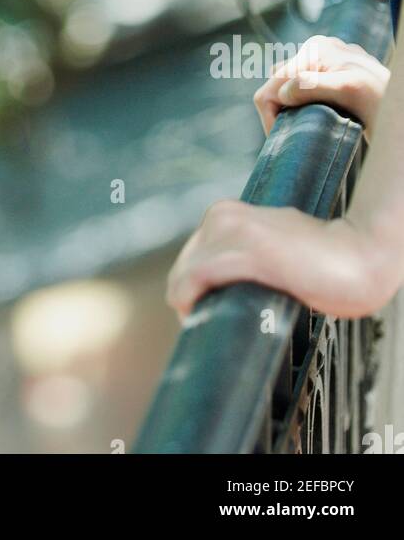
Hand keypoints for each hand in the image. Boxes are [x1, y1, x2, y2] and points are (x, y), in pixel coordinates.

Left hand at [165, 199, 395, 322]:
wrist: (357, 255)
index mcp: (225, 214)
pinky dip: (192, 302)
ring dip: (194, 306)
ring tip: (219, 325)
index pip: (189, 260)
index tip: (213, 313)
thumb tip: (217, 290)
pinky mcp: (244, 249)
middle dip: (194, 300)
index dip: (195, 292)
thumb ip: (240, 259)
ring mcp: (231, 230)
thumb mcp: (267, 248)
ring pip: (183, 277)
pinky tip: (208, 318)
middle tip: (218, 324)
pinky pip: (194, 279)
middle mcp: (221, 216)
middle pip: (182, 270)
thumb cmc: (319, 261)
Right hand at [252, 33, 389, 143]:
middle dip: (280, 109)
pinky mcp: (330, 78)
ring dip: (290, 109)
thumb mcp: (347, 90)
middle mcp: (317, 52)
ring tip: (307, 126)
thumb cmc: (381, 100)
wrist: (402, 112)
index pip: (274, 82)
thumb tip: (281, 94)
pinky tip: (314, 120)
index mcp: (315, 49)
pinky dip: (301, 108)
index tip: (282, 138)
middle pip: (278, 83)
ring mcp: (324, 65)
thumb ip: (311, 86)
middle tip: (295, 133)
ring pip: (288, 88)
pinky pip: (302, 92)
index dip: (271, 113)